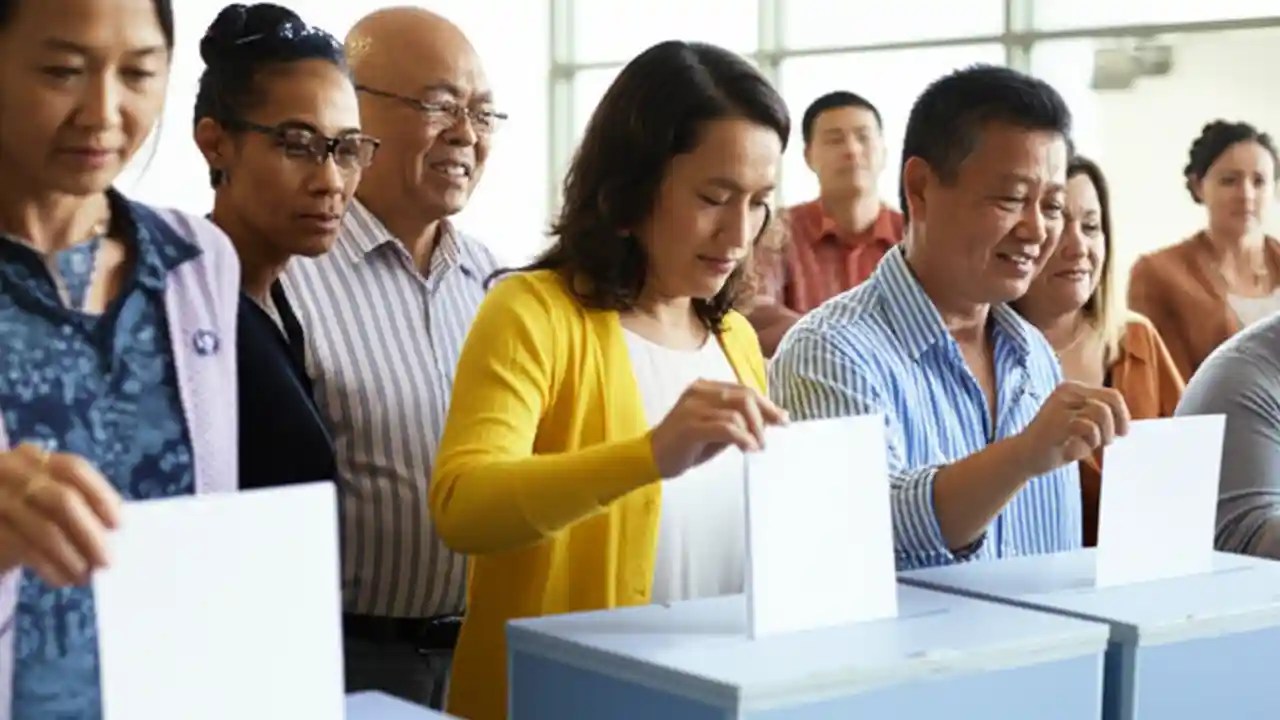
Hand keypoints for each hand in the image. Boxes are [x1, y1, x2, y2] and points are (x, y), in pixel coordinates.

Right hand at [0, 443, 122, 586]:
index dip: (100, 495)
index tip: (119, 525)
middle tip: (107, 561)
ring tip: (86, 576)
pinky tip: (63, 579)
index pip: (74, 469)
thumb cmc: (28, 513)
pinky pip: (24, 550)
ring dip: (71, 557)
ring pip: (44, 529)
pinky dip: (49, 567)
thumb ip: (78, 506)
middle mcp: (11, 472)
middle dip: (90, 533)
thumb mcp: (48, 499)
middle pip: (62, 499)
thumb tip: (114, 535)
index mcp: (34, 457)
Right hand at [649, 380, 788, 478]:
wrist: (650, 458)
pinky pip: (727, 427)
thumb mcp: (713, 428)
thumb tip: (768, 421)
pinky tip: (748, 449)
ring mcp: (693, 407)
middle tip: (771, 436)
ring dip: (754, 431)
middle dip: (765, 416)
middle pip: (744, 396)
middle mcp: (699, 392)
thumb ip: (735, 420)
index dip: (766, 404)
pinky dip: (743, 438)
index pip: (743, 389)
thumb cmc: (684, 446)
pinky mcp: (691, 426)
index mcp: (704, 388)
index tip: (783, 419)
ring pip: (738, 410)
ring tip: (757, 447)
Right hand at [1014, 381, 1131, 476]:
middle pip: (1111, 399)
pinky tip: (1080, 447)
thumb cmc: (1056, 443)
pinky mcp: (1057, 421)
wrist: (1024, 457)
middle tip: (1112, 440)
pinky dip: (1091, 440)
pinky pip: (1088, 426)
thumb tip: (1126, 422)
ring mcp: (1060, 404)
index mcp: (1073, 389)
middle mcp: (1067, 391)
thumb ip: (1098, 418)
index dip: (1123, 415)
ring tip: (1096, 445)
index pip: (1111, 395)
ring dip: (1105, 433)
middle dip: (1119, 421)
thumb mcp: (1080, 425)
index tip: (1121, 433)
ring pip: (1102, 412)